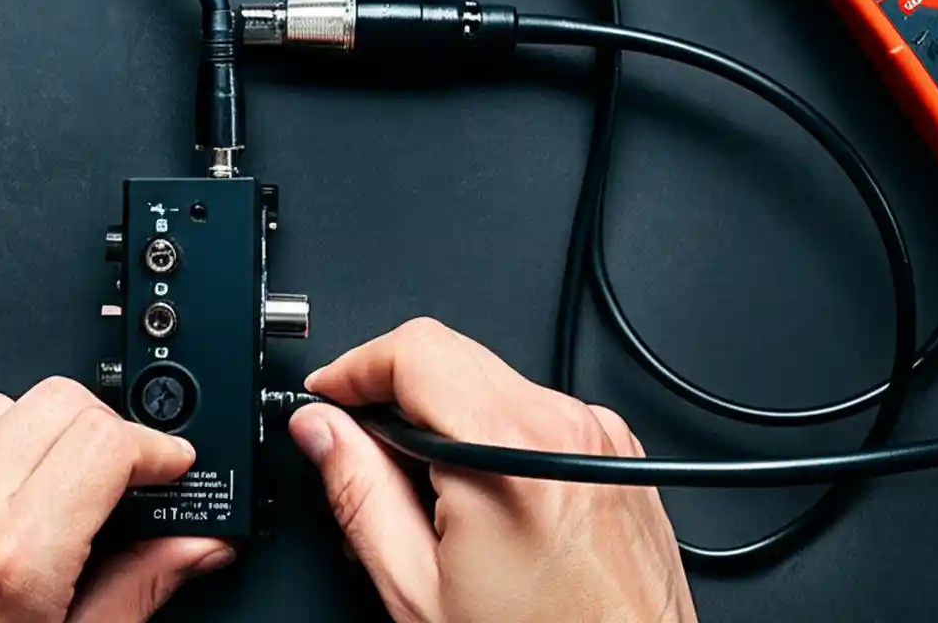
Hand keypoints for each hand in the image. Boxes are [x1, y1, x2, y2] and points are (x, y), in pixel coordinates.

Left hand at [0, 377, 234, 622]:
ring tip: (47, 493)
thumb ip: (139, 589)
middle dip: (101, 432)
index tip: (166, 469)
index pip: (105, 439)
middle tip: (118, 477)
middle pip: (53, 403)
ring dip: (33, 438)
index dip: (153, 448)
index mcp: (10, 562)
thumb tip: (195, 546)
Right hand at [290, 318, 696, 622]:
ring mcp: (599, 435)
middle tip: (355, 450)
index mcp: (511, 448)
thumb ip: (358, 491)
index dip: (352, 368)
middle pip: (450, 357)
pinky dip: (487, 438)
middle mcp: (564, 426)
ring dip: (438, 420)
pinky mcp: (616, 454)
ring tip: (420, 499)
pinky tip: (472, 500)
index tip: (325, 397)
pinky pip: (532, 414)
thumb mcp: (418, 586)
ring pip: (489, 383)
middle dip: (389, 395)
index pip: (414, 350)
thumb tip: (321, 429)